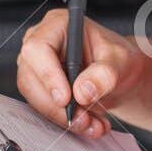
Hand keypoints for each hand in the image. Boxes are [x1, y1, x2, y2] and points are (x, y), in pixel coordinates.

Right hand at [16, 8, 146, 136]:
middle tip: (84, 120)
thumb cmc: (117, 58)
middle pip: (31, 78)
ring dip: (63, 118)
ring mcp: (37, 66)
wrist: (119, 74)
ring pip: (35, 98)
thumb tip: (82, 91)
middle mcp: (41, 43)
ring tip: (93, 125)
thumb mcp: (120, 61)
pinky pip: (43, 108)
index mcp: (58, 25)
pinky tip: (88, 125)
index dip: (48, 75)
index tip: (66, 98)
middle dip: (57, 106)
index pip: (38, 49)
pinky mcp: (40, 87)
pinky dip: (65, 121)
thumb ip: (105, 73)